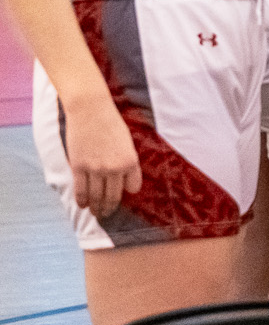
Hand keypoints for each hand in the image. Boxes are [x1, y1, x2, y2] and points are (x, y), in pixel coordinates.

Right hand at [62, 89, 138, 217]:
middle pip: (113, 195)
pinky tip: (83, 205)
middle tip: (108, 214)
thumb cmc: (111, 123)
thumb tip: (125, 182)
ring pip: (96, 196)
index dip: (127, 193)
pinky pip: (81, 190)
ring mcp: (96, 168)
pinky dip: (82, 200)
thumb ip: (127, 161)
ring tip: (96, 213)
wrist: (90, 110)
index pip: (133, 187)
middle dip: (110, 207)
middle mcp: (115, 168)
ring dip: (96, 207)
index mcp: (131, 161)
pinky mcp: (79, 167)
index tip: (123, 198)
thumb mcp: (127, 142)